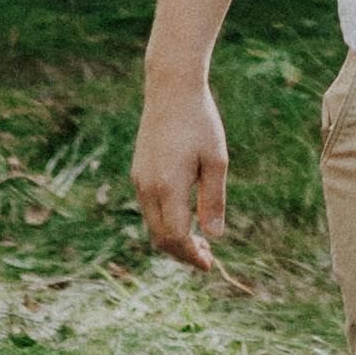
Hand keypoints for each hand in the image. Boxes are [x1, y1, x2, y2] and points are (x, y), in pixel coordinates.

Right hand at [135, 78, 232, 271]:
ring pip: (152, 225)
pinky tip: (185, 218)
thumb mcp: (216, 161)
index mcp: (168, 186)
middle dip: (182, 253)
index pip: (175, 237)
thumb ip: (214, 200)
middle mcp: (147, 187)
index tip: (210, 264)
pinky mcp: (138, 173)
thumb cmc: (200, 122)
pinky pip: (149, 209)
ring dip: (173, 239)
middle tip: (208, 257)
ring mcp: (139, 180)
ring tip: (200, 241)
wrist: (171, 90)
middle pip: (160, 238)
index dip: (191, 256)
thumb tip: (215, 236)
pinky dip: (165, 222)